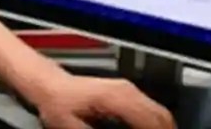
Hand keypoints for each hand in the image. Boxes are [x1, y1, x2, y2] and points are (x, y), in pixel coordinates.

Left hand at [33, 75, 174, 128]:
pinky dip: (156, 125)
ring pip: (160, 114)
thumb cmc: (57, 104)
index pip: (151, 123)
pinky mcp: (128, 92)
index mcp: (116, 98)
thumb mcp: (72, 128)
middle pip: (162, 118)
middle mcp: (127, 91)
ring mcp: (129, 89)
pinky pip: (152, 110)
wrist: (48, 85)